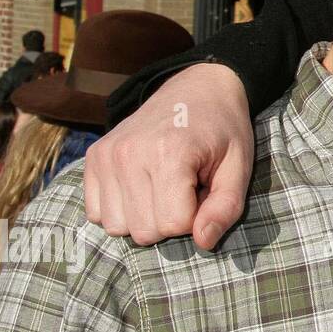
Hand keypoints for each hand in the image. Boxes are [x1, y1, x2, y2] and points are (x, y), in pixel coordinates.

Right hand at [84, 63, 253, 249]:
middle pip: (144, 231)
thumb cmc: (224, 130)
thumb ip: (225, 207)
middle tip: (186, 188)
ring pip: (117, 227)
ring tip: (164, 186)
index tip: (204, 191)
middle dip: (170, 220)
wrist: (198, 88)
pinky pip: (96, 213)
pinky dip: (121, 209)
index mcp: (169, 153)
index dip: (195, 217)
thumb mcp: (239, 166)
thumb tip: (203, 242)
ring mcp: (106, 155)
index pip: (174, 224)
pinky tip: (142, 185)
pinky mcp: (93, 157)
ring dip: (144, 217)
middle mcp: (129, 153)